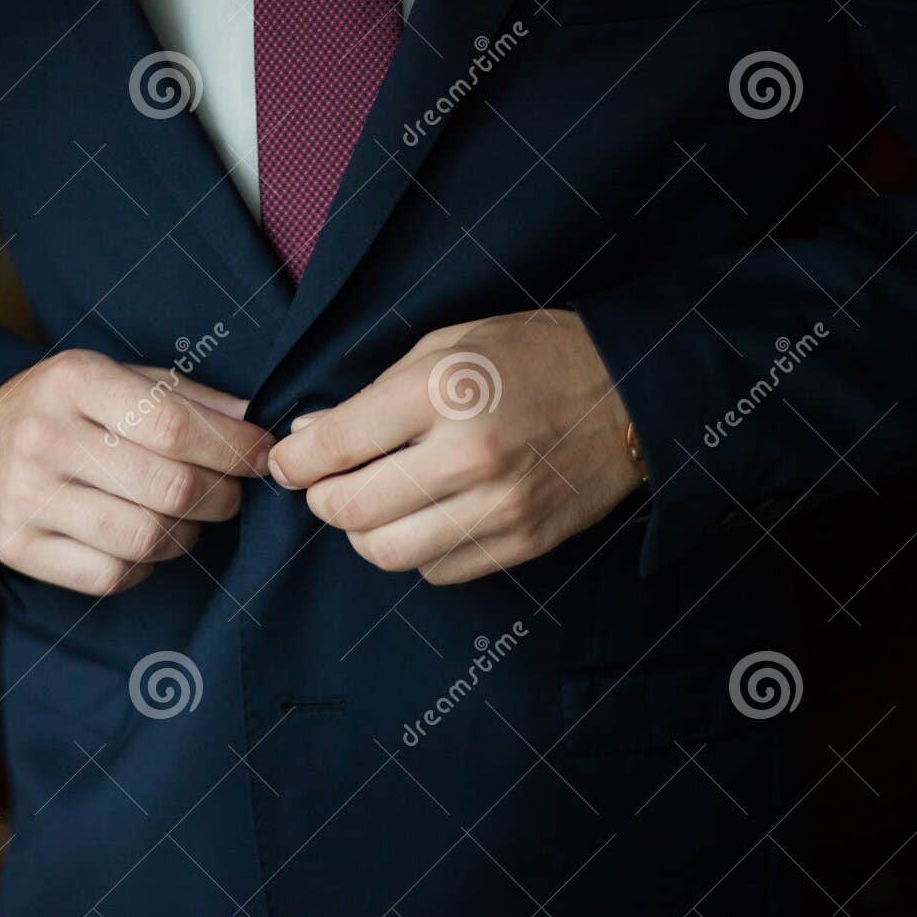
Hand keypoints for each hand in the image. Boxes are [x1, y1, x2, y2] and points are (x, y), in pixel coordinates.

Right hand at [0, 349, 272, 594]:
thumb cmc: (68, 412)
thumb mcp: (117, 379)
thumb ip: (186, 397)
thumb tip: (253, 423)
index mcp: (74, 381)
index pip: (174, 426)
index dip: (233, 449)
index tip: (261, 458)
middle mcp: (44, 437)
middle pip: (169, 488)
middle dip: (222, 497)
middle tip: (229, 495)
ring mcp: (26, 497)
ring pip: (146, 539)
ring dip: (188, 536)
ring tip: (188, 520)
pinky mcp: (18, 547)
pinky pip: (112, 575)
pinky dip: (145, 566)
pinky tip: (143, 544)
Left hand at [267, 310, 641, 584]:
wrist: (629, 389)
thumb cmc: (530, 357)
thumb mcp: (446, 345)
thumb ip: (373, 395)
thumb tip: (309, 436)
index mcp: (442, 391)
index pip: (334, 447)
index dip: (294, 461)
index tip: (286, 463)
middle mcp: (467, 455)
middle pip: (350, 510)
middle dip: (321, 499)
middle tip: (325, 484)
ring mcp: (497, 507)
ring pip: (386, 552)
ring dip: (363, 533)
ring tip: (373, 504)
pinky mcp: (520, 543)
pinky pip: (435, 570)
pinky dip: (415, 551)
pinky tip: (424, 518)